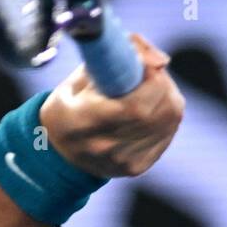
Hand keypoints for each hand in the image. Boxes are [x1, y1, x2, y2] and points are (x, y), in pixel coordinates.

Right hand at [38, 33, 183, 178]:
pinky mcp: (137, 166)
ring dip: (167, 96)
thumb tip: (161, 59)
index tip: (145, 62)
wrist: (56, 151)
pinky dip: (165, 115)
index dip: (152, 78)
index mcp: (83, 121)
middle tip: (148, 72)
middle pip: (161, 111)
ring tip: (148, 88)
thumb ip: (114, 59)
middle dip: (162, 83)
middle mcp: (104, 146)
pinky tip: (149, 109)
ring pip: (170, 120)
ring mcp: (123, 160)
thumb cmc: (69, 105)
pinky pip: (167, 133)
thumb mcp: (79, 77)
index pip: (136, 106)